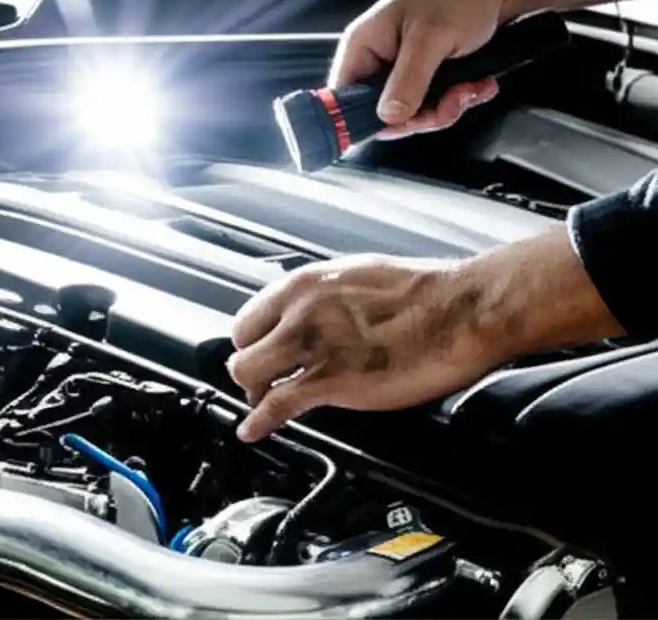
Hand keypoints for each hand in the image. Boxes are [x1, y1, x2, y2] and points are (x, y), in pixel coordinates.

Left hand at [226, 230, 621, 441]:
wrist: (464, 309)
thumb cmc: (427, 293)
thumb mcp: (358, 277)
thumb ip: (326, 297)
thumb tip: (316, 311)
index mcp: (307, 284)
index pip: (250, 315)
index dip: (252, 341)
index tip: (259, 352)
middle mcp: (300, 311)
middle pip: (242, 347)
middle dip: (250, 368)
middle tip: (262, 382)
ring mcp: (313, 346)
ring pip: (250, 374)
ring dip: (254, 394)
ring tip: (261, 405)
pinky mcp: (332, 381)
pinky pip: (276, 405)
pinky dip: (259, 423)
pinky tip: (253, 431)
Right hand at [329, 0, 509, 137]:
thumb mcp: (432, 37)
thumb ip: (409, 79)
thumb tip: (388, 117)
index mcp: (363, 46)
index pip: (344, 97)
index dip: (366, 117)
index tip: (402, 122)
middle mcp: (377, 62)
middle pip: (383, 113)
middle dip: (423, 114)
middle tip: (453, 101)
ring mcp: (402, 72)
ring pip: (413, 113)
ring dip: (447, 108)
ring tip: (471, 88)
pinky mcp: (426, 78)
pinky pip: (434, 105)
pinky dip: (460, 100)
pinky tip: (478, 85)